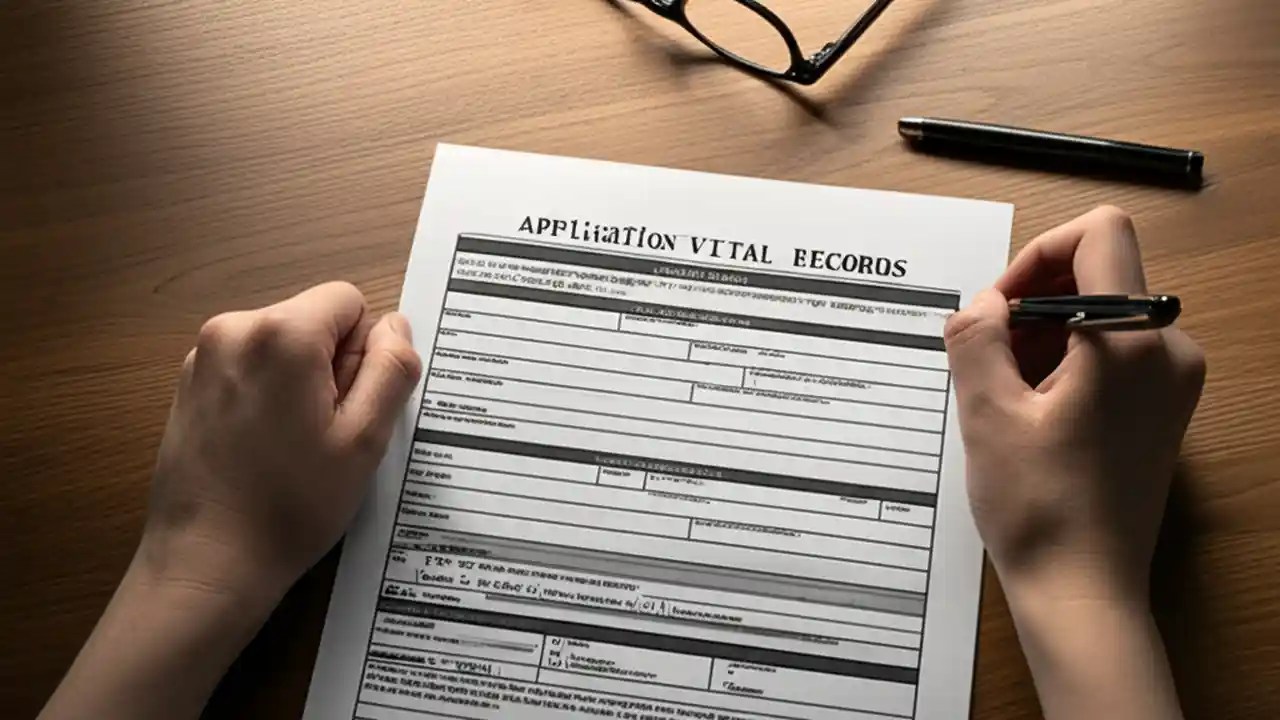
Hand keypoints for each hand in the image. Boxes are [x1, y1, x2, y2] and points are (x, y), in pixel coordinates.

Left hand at [141, 282, 421, 606]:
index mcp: (281, 334)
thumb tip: (395, 327)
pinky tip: (265, 447)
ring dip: (300, 382)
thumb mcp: (365, 440)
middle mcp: (233, 329)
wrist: (207, 561)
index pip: (350, 301)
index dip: (365, 352)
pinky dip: (268, 394)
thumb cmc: (291, 506)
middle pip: (313, 320)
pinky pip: (251, 365)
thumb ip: (391, 369)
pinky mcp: (188, 383)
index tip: (351, 406)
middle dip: (332, 366)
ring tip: (294, 445)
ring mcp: (203, 356)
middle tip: (326, 433)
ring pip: (283, 344)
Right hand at [946, 207, 1203, 718]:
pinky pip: (1111, 352)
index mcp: (1131, 341)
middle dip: (1032, 301)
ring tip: (1002, 391)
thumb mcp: (986, 412)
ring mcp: (1171, 381)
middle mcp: (1168, 350)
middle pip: (1098, 273)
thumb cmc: (1040, 509)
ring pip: (1100, 314)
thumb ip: (976, 337)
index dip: (1037, 254)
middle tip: (986, 353)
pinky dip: (1064, 362)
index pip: (1099, 234)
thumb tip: (979, 305)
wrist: (1082, 590)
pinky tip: (1028, 409)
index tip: (999, 306)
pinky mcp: (1162, 407)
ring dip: (1042, 335)